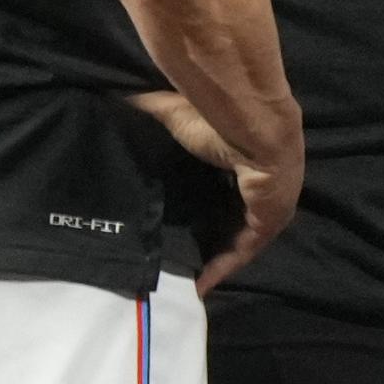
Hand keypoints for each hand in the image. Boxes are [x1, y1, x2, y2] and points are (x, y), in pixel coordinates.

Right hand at [127, 90, 304, 294]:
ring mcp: (266, 206)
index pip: (217, 190)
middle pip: (226, 219)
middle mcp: (255, 186)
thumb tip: (115, 100)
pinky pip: (242, 252)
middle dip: (204, 238)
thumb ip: (148, 110)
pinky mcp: (269, 222)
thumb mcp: (173, 114)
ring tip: (183, 277)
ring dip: (211, 257)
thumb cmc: (216, 119)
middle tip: (174, 258)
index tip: (171, 225)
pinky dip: (222, 268)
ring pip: (234, 239)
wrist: (254, 126)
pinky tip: (199, 284)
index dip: (196, 208)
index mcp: (237, 161)